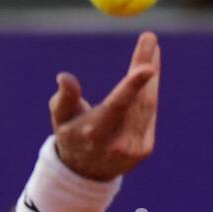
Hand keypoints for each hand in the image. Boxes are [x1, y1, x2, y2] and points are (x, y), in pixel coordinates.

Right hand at [50, 31, 159, 180]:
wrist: (85, 173)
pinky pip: (149, 114)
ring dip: (151, 76)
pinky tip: (148, 77)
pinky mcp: (145, 149)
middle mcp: (118, 144)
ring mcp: (134, 149)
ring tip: (152, 49)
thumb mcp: (60, 119)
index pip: (118, 107)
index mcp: (95, 133)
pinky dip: (149, 93)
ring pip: (148, 105)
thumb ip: (63, 99)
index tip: (148, 66)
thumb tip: (64, 77)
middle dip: (146, 66)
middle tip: (150, 38)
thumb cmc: (70, 136)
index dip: (133, 86)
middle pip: (139, 100)